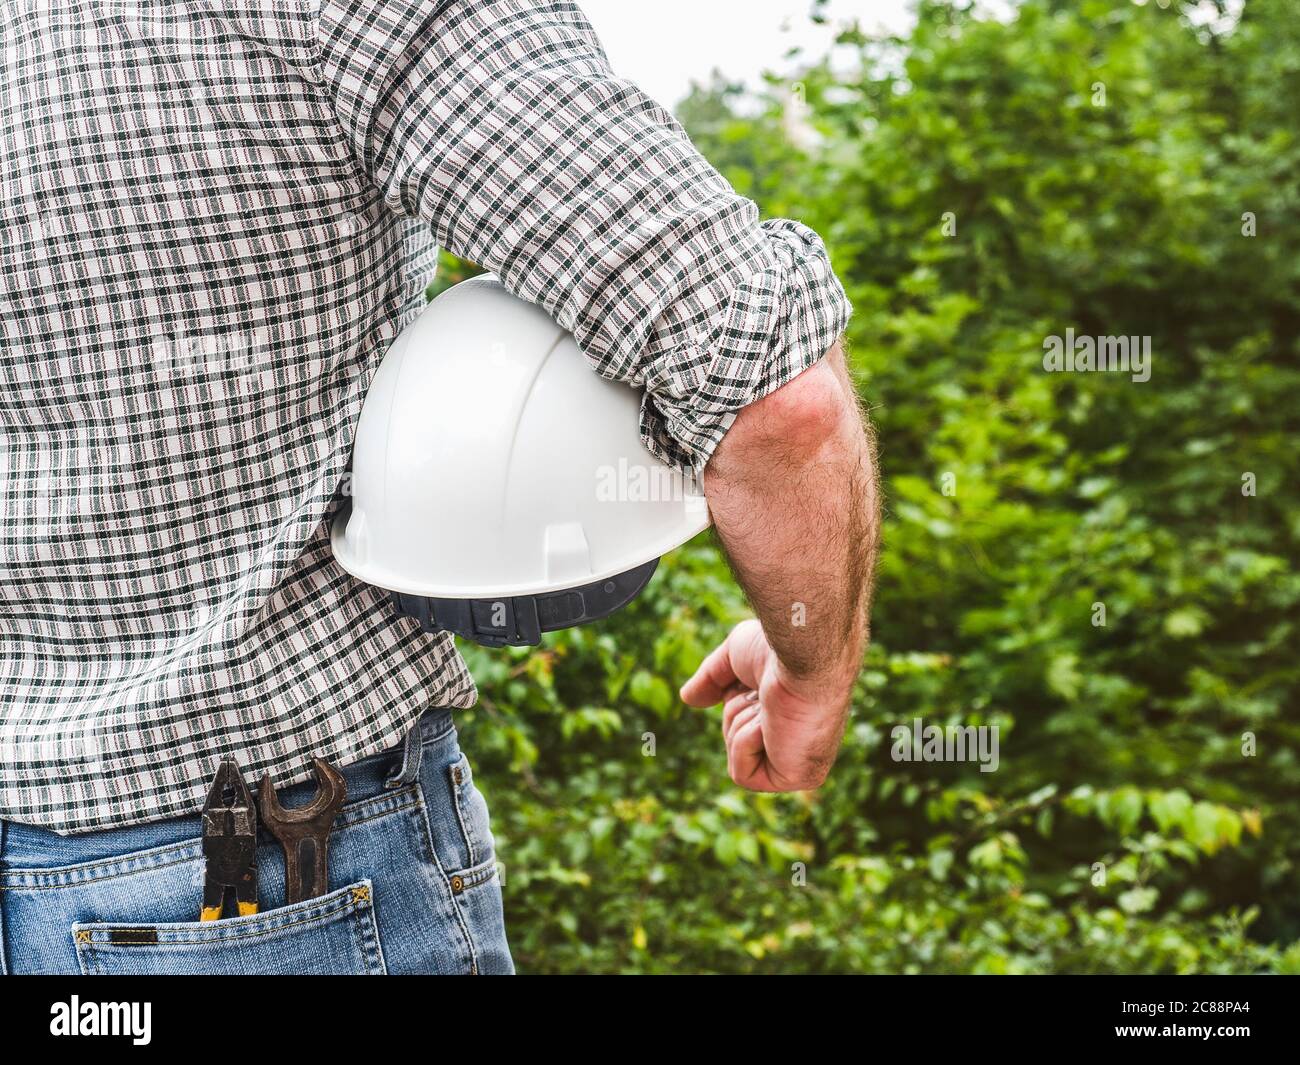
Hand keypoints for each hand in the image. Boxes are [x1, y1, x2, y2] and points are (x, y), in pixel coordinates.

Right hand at [679, 619, 852, 791]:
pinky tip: (770, 724)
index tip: (756, 679)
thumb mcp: (734, 656)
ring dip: (741, 724)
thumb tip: (688, 698)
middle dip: (737, 712)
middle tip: (762, 693)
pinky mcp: (802, 777)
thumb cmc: (777, 650)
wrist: (798, 657)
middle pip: (735, 738)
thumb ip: (712, 677)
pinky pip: (743, 776)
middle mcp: (798, 736)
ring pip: (737, 757)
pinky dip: (745, 743)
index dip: (736, 699)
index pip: (740, 720)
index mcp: (789, 711)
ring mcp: (801, 759)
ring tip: (770, 705)